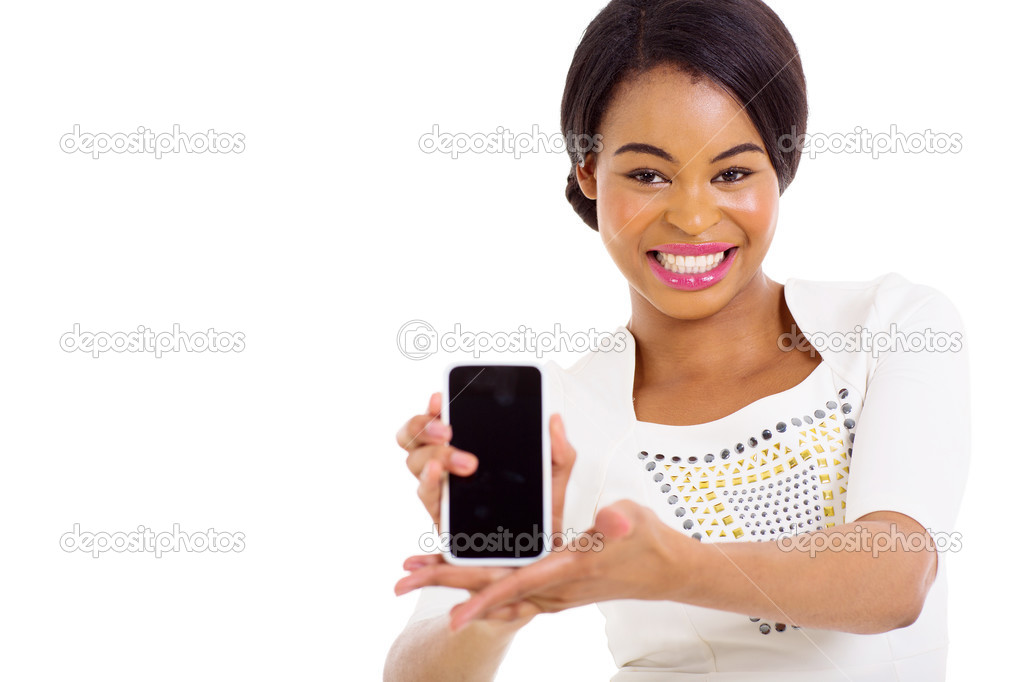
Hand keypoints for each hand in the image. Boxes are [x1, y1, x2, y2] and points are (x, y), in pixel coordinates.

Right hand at [395, 393, 576, 533]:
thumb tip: (554, 420)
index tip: (441, 397)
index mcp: (467, 445)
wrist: (537, 552)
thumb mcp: (554, 478)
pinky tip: (440, 474)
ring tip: (464, 461)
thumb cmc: (539, 511)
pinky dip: (429, 480)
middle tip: (448, 430)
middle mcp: (446, 464)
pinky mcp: (440, 515)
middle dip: (423, 426)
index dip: (433, 407)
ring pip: (415, 462)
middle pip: (413, 437)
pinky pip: (425, 494)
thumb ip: (558, 450)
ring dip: (434, 455)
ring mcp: (441, 489)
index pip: (439, 419)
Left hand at [395, 499, 695, 630]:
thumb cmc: (646, 540)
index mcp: (567, 570)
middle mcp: (554, 588)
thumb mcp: (633, 519)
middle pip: (490, 590)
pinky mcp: (552, 588)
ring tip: (417, 574)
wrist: (665, 570)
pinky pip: (509, 591)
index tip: (449, 614)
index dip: (481, 599)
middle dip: (446, 585)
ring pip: (495, 591)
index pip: (516, 586)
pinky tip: (459, 585)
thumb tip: (612, 520)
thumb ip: (618, 519)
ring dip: (456, 585)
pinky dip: (479, 588)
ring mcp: (552, 592)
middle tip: (402, 581)